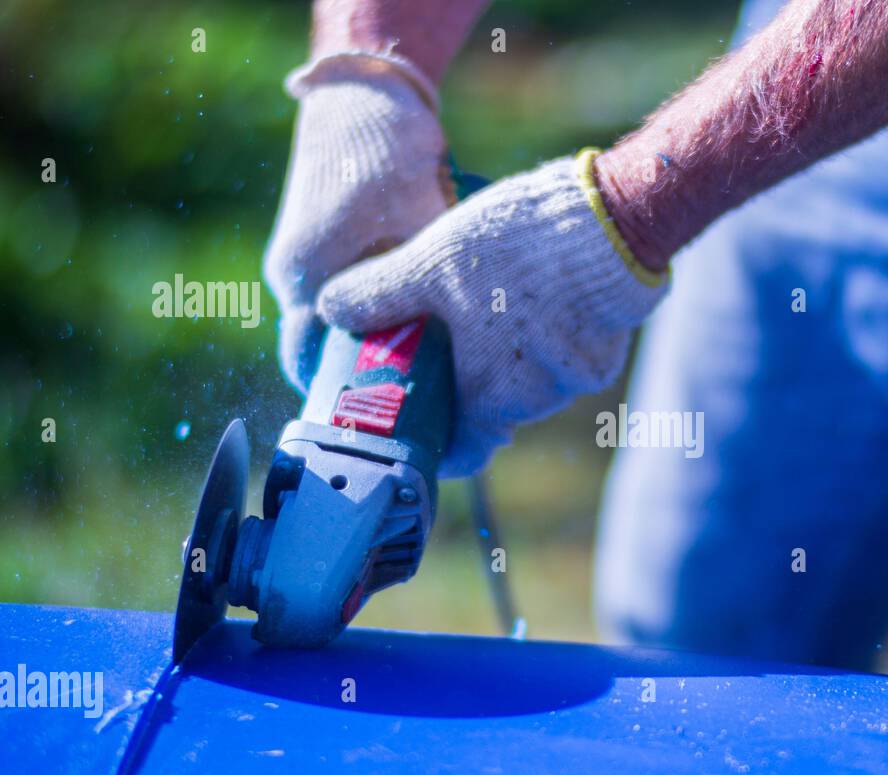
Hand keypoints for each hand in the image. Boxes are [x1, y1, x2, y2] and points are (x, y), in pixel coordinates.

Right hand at [264, 52, 454, 392]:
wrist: (364, 99)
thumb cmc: (390, 157)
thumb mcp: (421, 224)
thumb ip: (427, 286)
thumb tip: (461, 356)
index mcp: (308, 277)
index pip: (311, 367)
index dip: (347, 403)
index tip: (387, 429)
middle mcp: (294, 276)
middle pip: (322, 354)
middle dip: (363, 383)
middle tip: (414, 410)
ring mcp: (299, 261)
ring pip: (333, 328)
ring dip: (370, 351)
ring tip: (423, 375)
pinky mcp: (315, 248)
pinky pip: (340, 301)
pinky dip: (371, 319)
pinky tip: (413, 326)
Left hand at [314, 149, 669, 476]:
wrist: (612, 222)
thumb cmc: (515, 249)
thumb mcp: (428, 262)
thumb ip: (376, 293)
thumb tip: (329, 309)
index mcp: (490, 392)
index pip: (462, 449)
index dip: (439, 441)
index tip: (422, 421)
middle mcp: (536, 399)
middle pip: (493, 409)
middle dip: (470, 382)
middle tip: (446, 341)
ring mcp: (575, 379)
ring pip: (529, 383)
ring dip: (507, 356)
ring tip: (490, 305)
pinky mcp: (604, 354)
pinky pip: (564, 361)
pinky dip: (546, 340)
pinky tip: (535, 296)